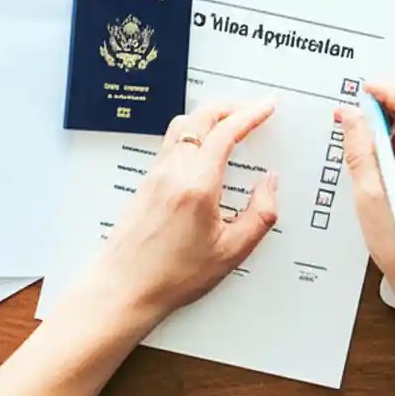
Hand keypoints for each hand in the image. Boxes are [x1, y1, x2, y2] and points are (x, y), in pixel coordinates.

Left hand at [73, 98, 279, 323]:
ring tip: (230, 123)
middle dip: (231, 106)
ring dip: (209, 116)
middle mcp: (173, 172)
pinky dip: (194, 132)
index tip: (267, 106)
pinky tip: (205, 148)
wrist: (124, 289)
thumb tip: (270, 186)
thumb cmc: (172, 276)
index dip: (251, 114)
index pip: (226, 132)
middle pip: (201, 117)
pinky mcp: (146, 182)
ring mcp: (156, 174)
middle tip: (252, 108)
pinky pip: (173, 142)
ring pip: (183, 125)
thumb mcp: (231, 251)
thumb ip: (260, 214)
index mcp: (197, 185)